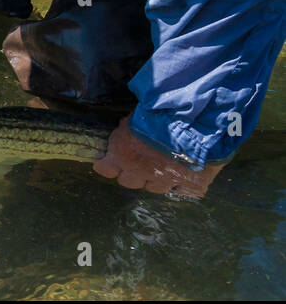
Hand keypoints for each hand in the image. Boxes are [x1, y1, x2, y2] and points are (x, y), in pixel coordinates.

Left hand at [93, 116, 223, 198]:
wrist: (198, 123)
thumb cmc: (162, 113)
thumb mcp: (136, 116)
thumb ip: (127, 127)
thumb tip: (124, 127)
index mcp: (124, 155)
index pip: (105, 169)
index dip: (106, 165)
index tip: (106, 162)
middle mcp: (142, 172)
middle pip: (128, 182)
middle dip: (129, 173)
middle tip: (135, 162)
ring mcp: (166, 181)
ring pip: (152, 188)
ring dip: (152, 178)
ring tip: (158, 166)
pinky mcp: (189, 186)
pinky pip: (178, 190)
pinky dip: (177, 184)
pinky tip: (179, 174)